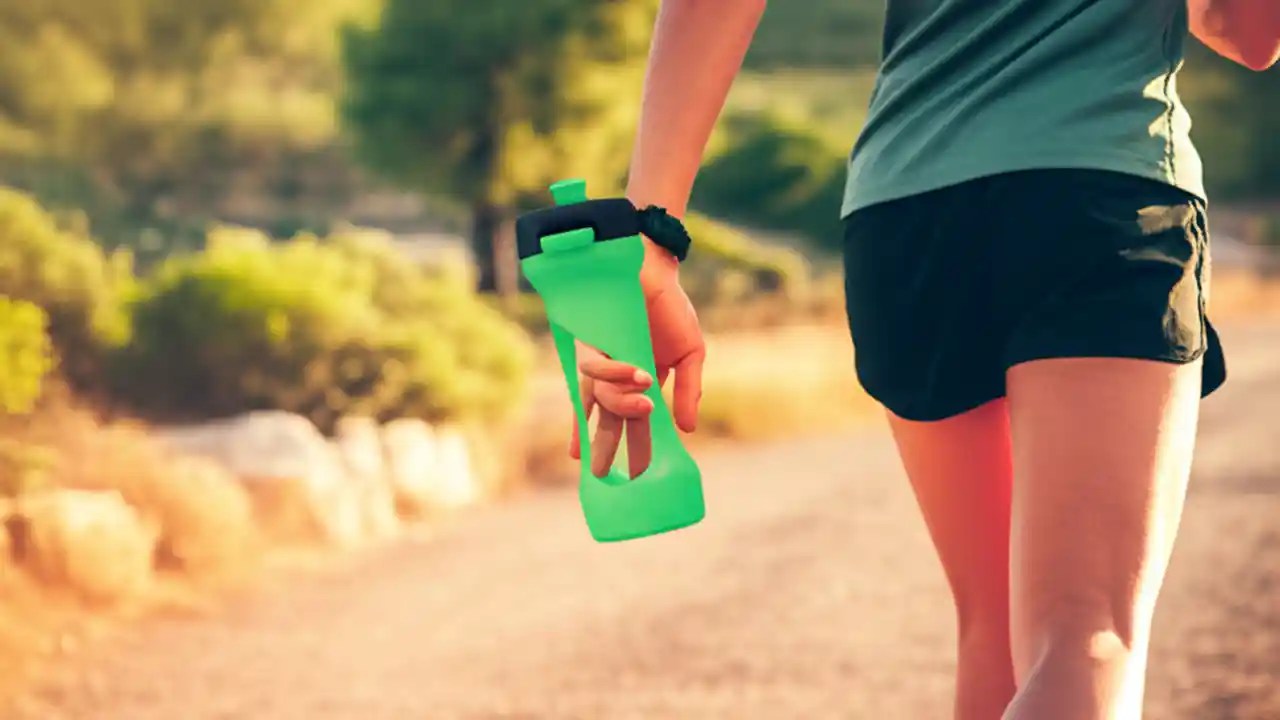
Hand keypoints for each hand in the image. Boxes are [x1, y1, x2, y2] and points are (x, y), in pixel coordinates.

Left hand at [569, 244, 704, 477]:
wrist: (651, 268)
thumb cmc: (670, 308)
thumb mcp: (690, 354)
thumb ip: (689, 391)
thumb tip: (688, 431)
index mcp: (643, 382)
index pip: (637, 422)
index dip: (637, 447)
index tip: (639, 474)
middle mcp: (619, 377)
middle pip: (609, 420)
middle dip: (605, 448)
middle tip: (603, 475)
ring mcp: (603, 362)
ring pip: (600, 400)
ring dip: (614, 415)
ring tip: (627, 424)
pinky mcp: (589, 343)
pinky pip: (593, 370)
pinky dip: (611, 380)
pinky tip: (628, 384)